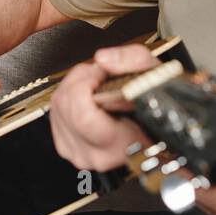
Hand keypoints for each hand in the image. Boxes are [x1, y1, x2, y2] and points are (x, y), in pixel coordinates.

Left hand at [47, 43, 159, 172]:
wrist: (158, 129)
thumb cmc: (160, 107)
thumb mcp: (157, 74)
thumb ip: (133, 60)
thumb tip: (103, 60)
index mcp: (120, 144)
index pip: (83, 114)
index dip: (88, 82)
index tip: (101, 73)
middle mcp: (96, 154)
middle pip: (65, 105)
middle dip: (81, 79)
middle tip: (101, 74)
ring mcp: (78, 153)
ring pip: (57, 107)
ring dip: (74, 86)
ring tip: (97, 84)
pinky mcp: (67, 147)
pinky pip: (55, 115)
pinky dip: (68, 98)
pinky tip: (87, 97)